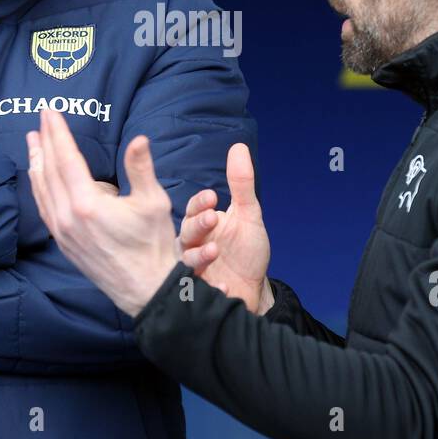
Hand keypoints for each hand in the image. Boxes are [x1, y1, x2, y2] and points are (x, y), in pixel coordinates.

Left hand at [27, 108, 177, 316]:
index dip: (58, 133)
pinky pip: (44, 208)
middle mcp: (67, 218)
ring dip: (37, 163)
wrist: (146, 290)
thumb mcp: (153, 203)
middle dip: (45, 143)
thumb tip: (139, 139)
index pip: (66, 159)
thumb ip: (141, 169)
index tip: (51, 112)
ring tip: (33, 143)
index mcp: (87, 204)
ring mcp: (62, 232)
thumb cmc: (152, 245)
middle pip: (49, 171)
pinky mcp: (63, 243)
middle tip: (41, 119)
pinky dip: (40, 188)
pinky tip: (40, 178)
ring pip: (42, 191)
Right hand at [178, 143, 273, 314]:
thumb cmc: (247, 250)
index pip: (194, 209)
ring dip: (198, 256)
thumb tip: (238, 146)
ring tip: (215, 252)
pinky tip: (223, 285)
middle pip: (186, 232)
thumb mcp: (249, 216)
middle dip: (197, 225)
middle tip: (212, 219)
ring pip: (185, 260)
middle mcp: (192, 245)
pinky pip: (196, 290)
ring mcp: (193, 269)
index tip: (212, 197)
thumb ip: (241, 184)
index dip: (200, 203)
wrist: (252, 289)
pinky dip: (210, 288)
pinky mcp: (198, 292)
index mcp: (202, 224)